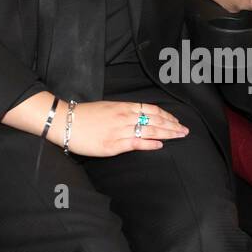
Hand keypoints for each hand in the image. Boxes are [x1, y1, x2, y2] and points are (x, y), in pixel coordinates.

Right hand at [56, 100, 188, 156]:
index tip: (175, 121)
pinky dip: (149, 144)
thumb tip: (140, 118)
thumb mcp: (108, 108)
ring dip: (167, 133)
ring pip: (149, 131)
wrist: (66, 122)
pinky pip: (136, 143)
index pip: (151, 109)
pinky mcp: (113, 144)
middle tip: (185, 130)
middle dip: (172, 125)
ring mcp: (120, 131)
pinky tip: (159, 145)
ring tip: (179, 136)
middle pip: (155, 120)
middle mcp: (125, 117)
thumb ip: (125, 113)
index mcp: (124, 107)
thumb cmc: (85, 116)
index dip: (166, 115)